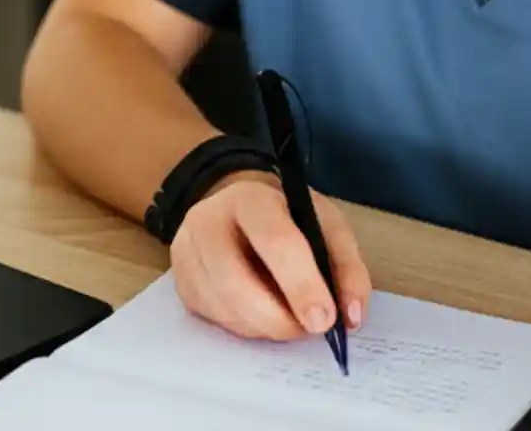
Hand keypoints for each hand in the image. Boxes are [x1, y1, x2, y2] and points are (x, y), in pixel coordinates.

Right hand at [170, 171, 371, 340]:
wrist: (236, 208)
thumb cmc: (287, 218)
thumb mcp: (325, 225)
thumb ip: (346, 267)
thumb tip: (350, 316)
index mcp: (251, 199)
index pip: (275, 242)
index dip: (302, 286)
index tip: (325, 320)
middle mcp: (207, 221)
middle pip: (235, 282)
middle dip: (278, 318)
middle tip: (307, 331)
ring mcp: (187, 252)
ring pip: (224, 308)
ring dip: (264, 327)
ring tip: (289, 320)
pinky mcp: (180, 282)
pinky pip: (214, 319)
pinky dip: (246, 328)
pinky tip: (262, 314)